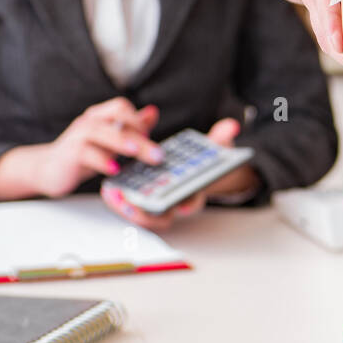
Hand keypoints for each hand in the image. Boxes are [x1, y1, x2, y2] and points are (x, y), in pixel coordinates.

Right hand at [36, 97, 162, 197]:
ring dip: (119, 141)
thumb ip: (131, 128)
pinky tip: (113, 169)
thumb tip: (153, 111)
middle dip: (139, 137)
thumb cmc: (83, 154)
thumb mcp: (111, 141)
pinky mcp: (68, 153)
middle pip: (116, 119)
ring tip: (134, 151)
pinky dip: (100, 160)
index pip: (121, 106)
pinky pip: (85, 152)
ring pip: (100, 132)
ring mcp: (77, 136)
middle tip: (158, 154)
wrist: (49, 169)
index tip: (149, 137)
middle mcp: (88, 122)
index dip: (137, 120)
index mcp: (99, 116)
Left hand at [100, 118, 260, 230]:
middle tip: (134, 205)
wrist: (191, 170)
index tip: (182, 206)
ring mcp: (157, 205)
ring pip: (144, 216)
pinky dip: (120, 201)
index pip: (192, 203)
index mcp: (193, 193)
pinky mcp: (141, 201)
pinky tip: (111, 190)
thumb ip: (219, 139)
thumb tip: (230, 126)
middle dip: (148, 214)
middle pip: (164, 217)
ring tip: (117, 196)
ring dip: (129, 209)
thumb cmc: (201, 162)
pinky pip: (130, 207)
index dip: (188, 206)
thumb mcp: (213, 149)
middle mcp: (175, 204)